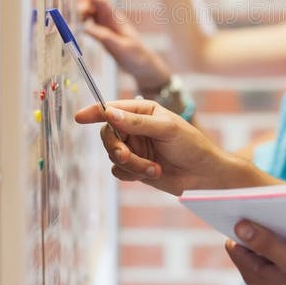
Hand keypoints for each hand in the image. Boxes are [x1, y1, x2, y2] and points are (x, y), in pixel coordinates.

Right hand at [75, 98, 250, 195]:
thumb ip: (137, 123)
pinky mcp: (136, 167)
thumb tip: (110, 114)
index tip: (80, 117)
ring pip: (113, 155)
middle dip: (115, 147)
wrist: (205, 175)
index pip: (113, 108)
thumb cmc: (192, 145)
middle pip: (108, 134)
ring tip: (153, 167)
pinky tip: (154, 172)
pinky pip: (119, 171)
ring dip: (132, 164)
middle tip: (126, 155)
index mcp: (143, 111)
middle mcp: (136, 128)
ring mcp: (135, 148)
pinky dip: (133, 174)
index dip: (95, 112)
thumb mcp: (167, 129)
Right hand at [76, 0, 170, 91]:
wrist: (143, 65)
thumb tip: (86, 28)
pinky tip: (78, 26)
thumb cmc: (135, 57)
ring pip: (91, 9)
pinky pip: (90, 20)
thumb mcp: (120, 48)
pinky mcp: (103, 31)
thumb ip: (104, 38)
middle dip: (82, 2)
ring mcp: (106, 24)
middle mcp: (110, 19)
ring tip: (77, 20)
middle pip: (94, 1)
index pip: (101, 1)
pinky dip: (82, 19)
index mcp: (115, 20)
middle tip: (78, 15)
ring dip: (81, 11)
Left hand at [225, 221, 285, 284]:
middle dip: (260, 234)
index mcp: (255, 278)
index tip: (258, 214)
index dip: (244, 228)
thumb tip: (239, 226)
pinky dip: (285, 255)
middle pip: (249, 250)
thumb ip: (266, 243)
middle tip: (279, 222)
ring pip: (264, 257)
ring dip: (275, 244)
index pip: (234, 244)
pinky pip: (277, 266)